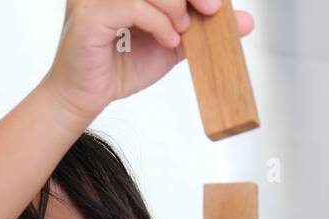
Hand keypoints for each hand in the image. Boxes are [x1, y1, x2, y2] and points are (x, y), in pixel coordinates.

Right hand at [41, 0, 253, 124]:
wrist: (83, 99)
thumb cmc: (117, 68)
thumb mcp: (170, 44)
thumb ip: (201, 28)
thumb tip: (245, 22)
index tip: (215, 4)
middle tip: (210, 10)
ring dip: (174, 7)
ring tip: (179, 33)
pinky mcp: (88, 14)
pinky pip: (134, 6)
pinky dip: (159, 22)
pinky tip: (168, 39)